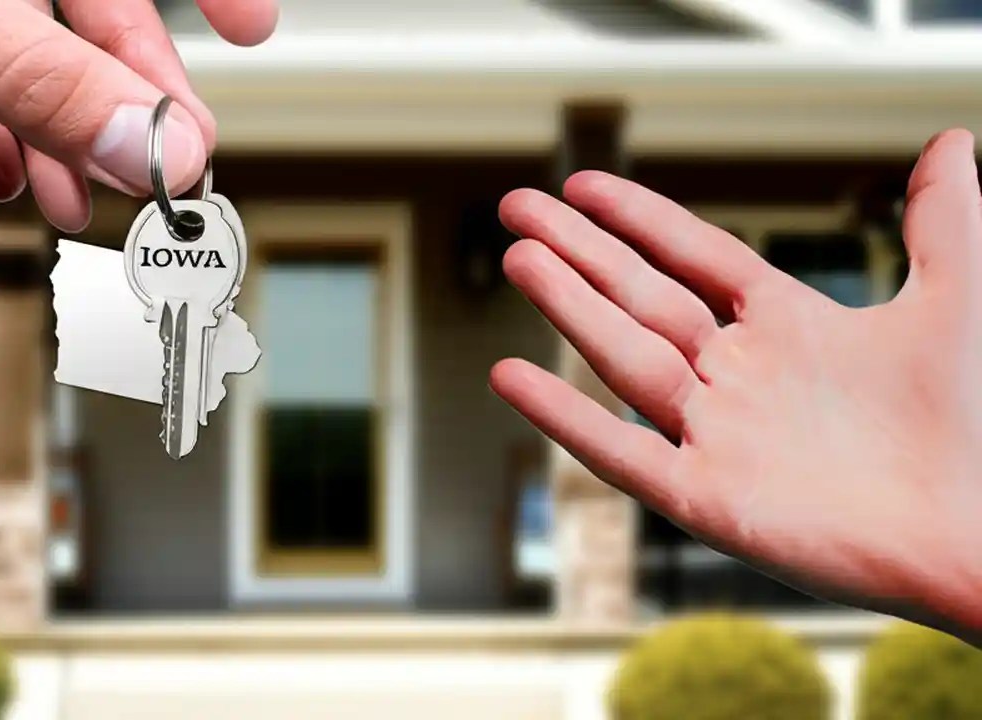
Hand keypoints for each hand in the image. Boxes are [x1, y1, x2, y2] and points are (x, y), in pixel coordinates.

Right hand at [491, 129, 981, 642]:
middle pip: (641, 298)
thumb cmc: (975, 427)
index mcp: (786, 330)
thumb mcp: (956, 302)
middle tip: (516, 208)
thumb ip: (945, 221)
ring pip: (625, 357)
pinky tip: (511, 378)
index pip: (692, 257)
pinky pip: (621, 452)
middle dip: (578, 249)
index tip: (582, 185)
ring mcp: (717, 437)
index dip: (638, 218)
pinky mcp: (706, 497)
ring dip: (569, 307)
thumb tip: (952, 141)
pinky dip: (566, 416)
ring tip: (518, 256)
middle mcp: (740, 378)